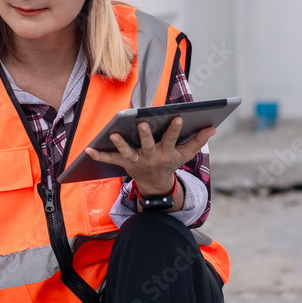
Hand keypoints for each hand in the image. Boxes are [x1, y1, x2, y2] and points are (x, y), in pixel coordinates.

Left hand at [84, 117, 215, 195]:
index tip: (177, 117)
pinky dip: (99, 155)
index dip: (175, 129)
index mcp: (166, 152)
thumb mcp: (185, 154)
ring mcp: (136, 160)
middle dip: (145, 135)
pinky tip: (88, 149)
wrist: (155, 185)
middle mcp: (151, 156)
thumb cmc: (170, 163)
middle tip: (143, 122)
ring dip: (119, 144)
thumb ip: (198, 141)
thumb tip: (213, 128)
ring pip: (127, 152)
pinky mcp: (124, 163)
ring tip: (112, 134)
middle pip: (148, 145)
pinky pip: (109, 159)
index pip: (172, 139)